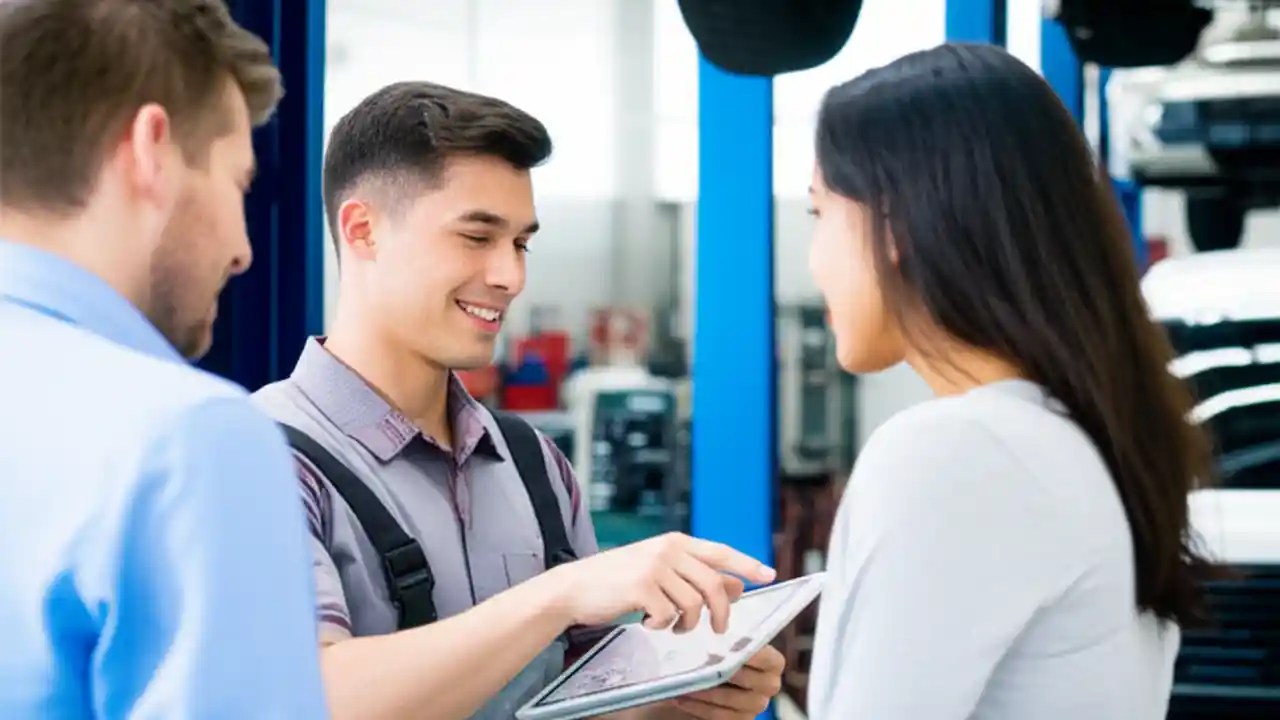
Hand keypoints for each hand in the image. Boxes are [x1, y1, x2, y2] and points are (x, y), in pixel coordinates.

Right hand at [544, 532, 774, 632]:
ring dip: (686, 623)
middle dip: (721, 613)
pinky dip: (662, 626)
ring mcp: (654, 567)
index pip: (721, 552)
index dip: (747, 564)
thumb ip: (694, 574)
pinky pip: (669, 615)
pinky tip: (647, 622)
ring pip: (694, 604)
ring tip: (671, 625)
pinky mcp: (641, 587)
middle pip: (714, 585)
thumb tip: (736, 586)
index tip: (770, 575)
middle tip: (717, 630)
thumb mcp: (659, 570)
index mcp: (675, 542)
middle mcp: (668, 550)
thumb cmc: (618, 581)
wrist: (574, 587)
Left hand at [668, 645, 785, 718]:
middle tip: (696, 663)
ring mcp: (757, 705)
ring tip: (682, 683)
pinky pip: (719, 716)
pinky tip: (681, 698)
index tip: (721, 647)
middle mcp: (770, 685)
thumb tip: (719, 618)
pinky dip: (698, 707)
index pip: (765, 657)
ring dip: (703, 692)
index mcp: (773, 663)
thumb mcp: (728, 641)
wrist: (715, 680)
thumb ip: (730, 634)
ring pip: (730, 699)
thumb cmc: (722, 654)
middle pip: (745, 678)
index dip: (745, 653)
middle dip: (719, 671)